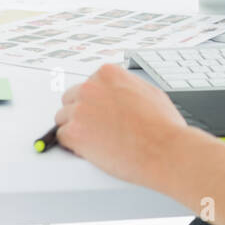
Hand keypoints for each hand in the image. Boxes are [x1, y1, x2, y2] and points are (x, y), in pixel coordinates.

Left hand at [54, 64, 187, 185]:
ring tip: (95, 141)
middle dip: (81, 113)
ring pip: (63, 118)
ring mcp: (80, 110)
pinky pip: (61, 137)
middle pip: (70, 99)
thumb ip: (126, 87)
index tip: (100, 113)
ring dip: (76, 129)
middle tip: (97, 129)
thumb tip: (120, 93)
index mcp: (108, 74)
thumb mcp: (148, 90)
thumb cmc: (162, 125)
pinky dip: (73, 146)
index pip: (87, 84)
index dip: (95, 102)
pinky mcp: (74, 133)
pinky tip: (90, 150)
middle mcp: (90, 87)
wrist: (163, 149)